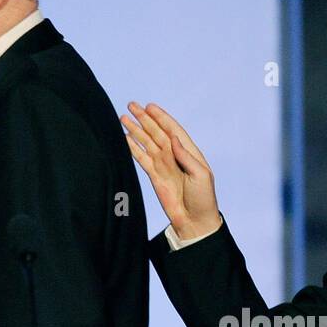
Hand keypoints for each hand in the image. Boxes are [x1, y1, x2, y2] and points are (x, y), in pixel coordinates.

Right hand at [120, 102, 221, 240]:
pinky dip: (133, 147)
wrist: (194, 221)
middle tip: (132, 105)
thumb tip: (173, 139)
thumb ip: (187, 156)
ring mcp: (163, 165)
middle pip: (156, 133)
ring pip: (146, 143)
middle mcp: (175, 156)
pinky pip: (141, 157)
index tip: (149, 106)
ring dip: (136, 130)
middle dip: (144, 119)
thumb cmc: (203, 199)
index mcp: (189, 153)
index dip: (161, 118)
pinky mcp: (154, 176)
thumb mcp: (202, 175)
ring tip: (123, 117)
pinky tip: (124, 137)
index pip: (173, 130)